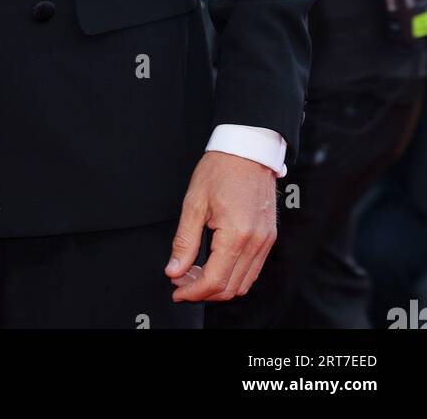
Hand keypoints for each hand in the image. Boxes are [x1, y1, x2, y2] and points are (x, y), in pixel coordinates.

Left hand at [165, 150, 277, 301]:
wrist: (247, 149)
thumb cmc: (220, 169)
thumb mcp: (194, 202)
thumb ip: (184, 241)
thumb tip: (174, 270)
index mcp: (236, 235)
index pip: (214, 281)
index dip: (192, 292)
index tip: (176, 290)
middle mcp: (255, 242)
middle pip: (229, 288)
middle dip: (203, 293)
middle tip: (182, 282)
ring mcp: (265, 241)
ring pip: (243, 284)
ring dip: (219, 287)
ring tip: (196, 275)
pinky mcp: (268, 237)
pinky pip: (253, 270)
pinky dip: (234, 276)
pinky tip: (215, 266)